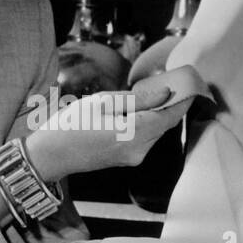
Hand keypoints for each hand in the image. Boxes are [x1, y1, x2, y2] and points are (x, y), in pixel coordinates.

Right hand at [25, 73, 195, 182]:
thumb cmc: (71, 125)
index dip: (183, 99)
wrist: (50, 156)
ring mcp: (134, 157)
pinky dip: (146, 124)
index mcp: (134, 133)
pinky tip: (135, 112)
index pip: (170, 115)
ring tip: (149, 95)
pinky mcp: (127, 159)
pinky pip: (145, 138)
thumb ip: (138, 99)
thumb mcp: (103, 102)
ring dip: (157, 114)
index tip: (191, 84)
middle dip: (170, 105)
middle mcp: (139, 150)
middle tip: (170, 82)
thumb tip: (166, 93)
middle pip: (164, 124)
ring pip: (156, 131)